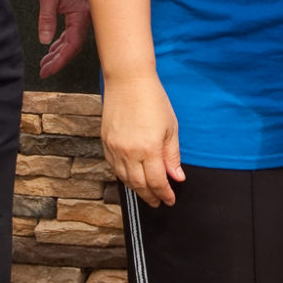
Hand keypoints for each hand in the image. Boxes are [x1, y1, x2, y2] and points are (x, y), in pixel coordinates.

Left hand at [34, 0, 92, 77]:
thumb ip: (47, 18)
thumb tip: (45, 41)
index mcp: (80, 13)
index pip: (72, 45)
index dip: (60, 61)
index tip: (47, 71)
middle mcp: (86, 14)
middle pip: (74, 44)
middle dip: (58, 59)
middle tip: (43, 69)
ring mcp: (84, 10)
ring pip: (74, 37)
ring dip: (60, 50)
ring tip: (45, 61)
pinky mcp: (79, 6)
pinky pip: (74, 28)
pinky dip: (63, 38)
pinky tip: (53, 44)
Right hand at [102, 73, 183, 207]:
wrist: (128, 81)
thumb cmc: (154, 100)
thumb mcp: (170, 127)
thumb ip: (172, 155)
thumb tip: (177, 177)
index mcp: (148, 149)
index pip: (157, 182)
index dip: (164, 194)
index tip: (170, 200)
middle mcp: (129, 152)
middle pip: (139, 185)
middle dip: (150, 196)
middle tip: (159, 202)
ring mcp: (115, 149)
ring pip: (125, 179)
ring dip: (137, 189)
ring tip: (147, 193)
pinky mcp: (105, 143)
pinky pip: (114, 167)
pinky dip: (124, 176)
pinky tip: (132, 177)